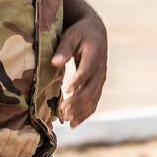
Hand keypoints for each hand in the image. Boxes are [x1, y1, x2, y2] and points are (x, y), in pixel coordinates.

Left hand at [52, 11, 107, 126]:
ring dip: (81, 110)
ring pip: (93, 97)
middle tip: (63, 112)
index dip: (79, 81)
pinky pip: (94, 101)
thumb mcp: (71, 35)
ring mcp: (101, 78)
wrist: (96, 33)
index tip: (67, 91)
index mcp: (95, 54)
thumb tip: (55, 63)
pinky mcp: (98, 85)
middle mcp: (101, 68)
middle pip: (91, 88)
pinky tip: (74, 123)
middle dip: (78, 101)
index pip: (87, 70)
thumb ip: (63, 49)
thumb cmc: (79, 33)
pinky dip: (85, 113)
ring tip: (67, 120)